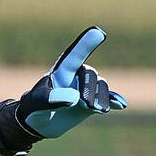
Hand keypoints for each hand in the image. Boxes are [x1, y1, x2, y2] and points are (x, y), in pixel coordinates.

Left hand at [0, 27, 127, 155]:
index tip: (98, 32)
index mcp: (62, 70)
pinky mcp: (93, 102)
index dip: (86, 43)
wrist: (39, 123)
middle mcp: (77, 75)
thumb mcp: (37, 103)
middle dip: (90, 90)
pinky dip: (114, 100)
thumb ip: (51, 99)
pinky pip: (109, 98)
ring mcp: (86, 88)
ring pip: (102, 86)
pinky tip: (121, 105)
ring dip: (102, 98)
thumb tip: (74, 97)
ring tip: (98, 111)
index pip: (75, 54)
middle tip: (87, 106)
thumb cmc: (34, 107)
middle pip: (91, 75)